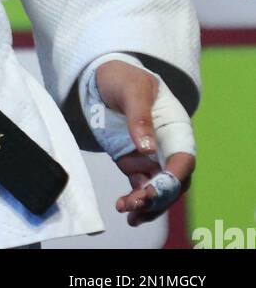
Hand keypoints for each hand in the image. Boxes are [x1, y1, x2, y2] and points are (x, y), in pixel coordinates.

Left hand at [93, 59, 195, 226]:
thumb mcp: (132, 90)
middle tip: (138, 203)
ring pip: (158, 191)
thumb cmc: (125, 78)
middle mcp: (168, 148)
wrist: (103, 78)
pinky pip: (140, 188)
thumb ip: (140, 117)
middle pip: (173, 182)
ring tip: (128, 210)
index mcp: (176, 128)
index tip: (157, 188)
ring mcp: (152, 158)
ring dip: (147, 205)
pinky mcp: (135, 164)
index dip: (175, 177)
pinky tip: (124, 208)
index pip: (184, 159)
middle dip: (159, 197)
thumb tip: (148, 149)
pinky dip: (136, 202)